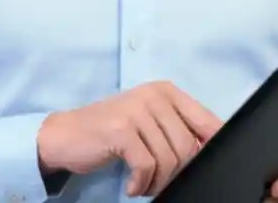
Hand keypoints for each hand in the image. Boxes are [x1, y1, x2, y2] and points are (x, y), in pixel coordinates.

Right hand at [36, 80, 222, 196]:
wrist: (65, 135)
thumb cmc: (111, 132)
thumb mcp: (148, 122)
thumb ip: (177, 129)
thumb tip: (209, 149)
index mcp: (167, 92)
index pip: (206, 120)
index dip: (212, 146)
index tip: (209, 165)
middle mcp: (155, 96)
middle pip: (188, 146)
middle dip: (177, 173)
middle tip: (160, 183)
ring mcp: (137, 111)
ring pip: (169, 159)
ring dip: (158, 182)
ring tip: (144, 186)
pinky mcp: (121, 130)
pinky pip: (147, 165)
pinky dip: (141, 183)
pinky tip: (131, 186)